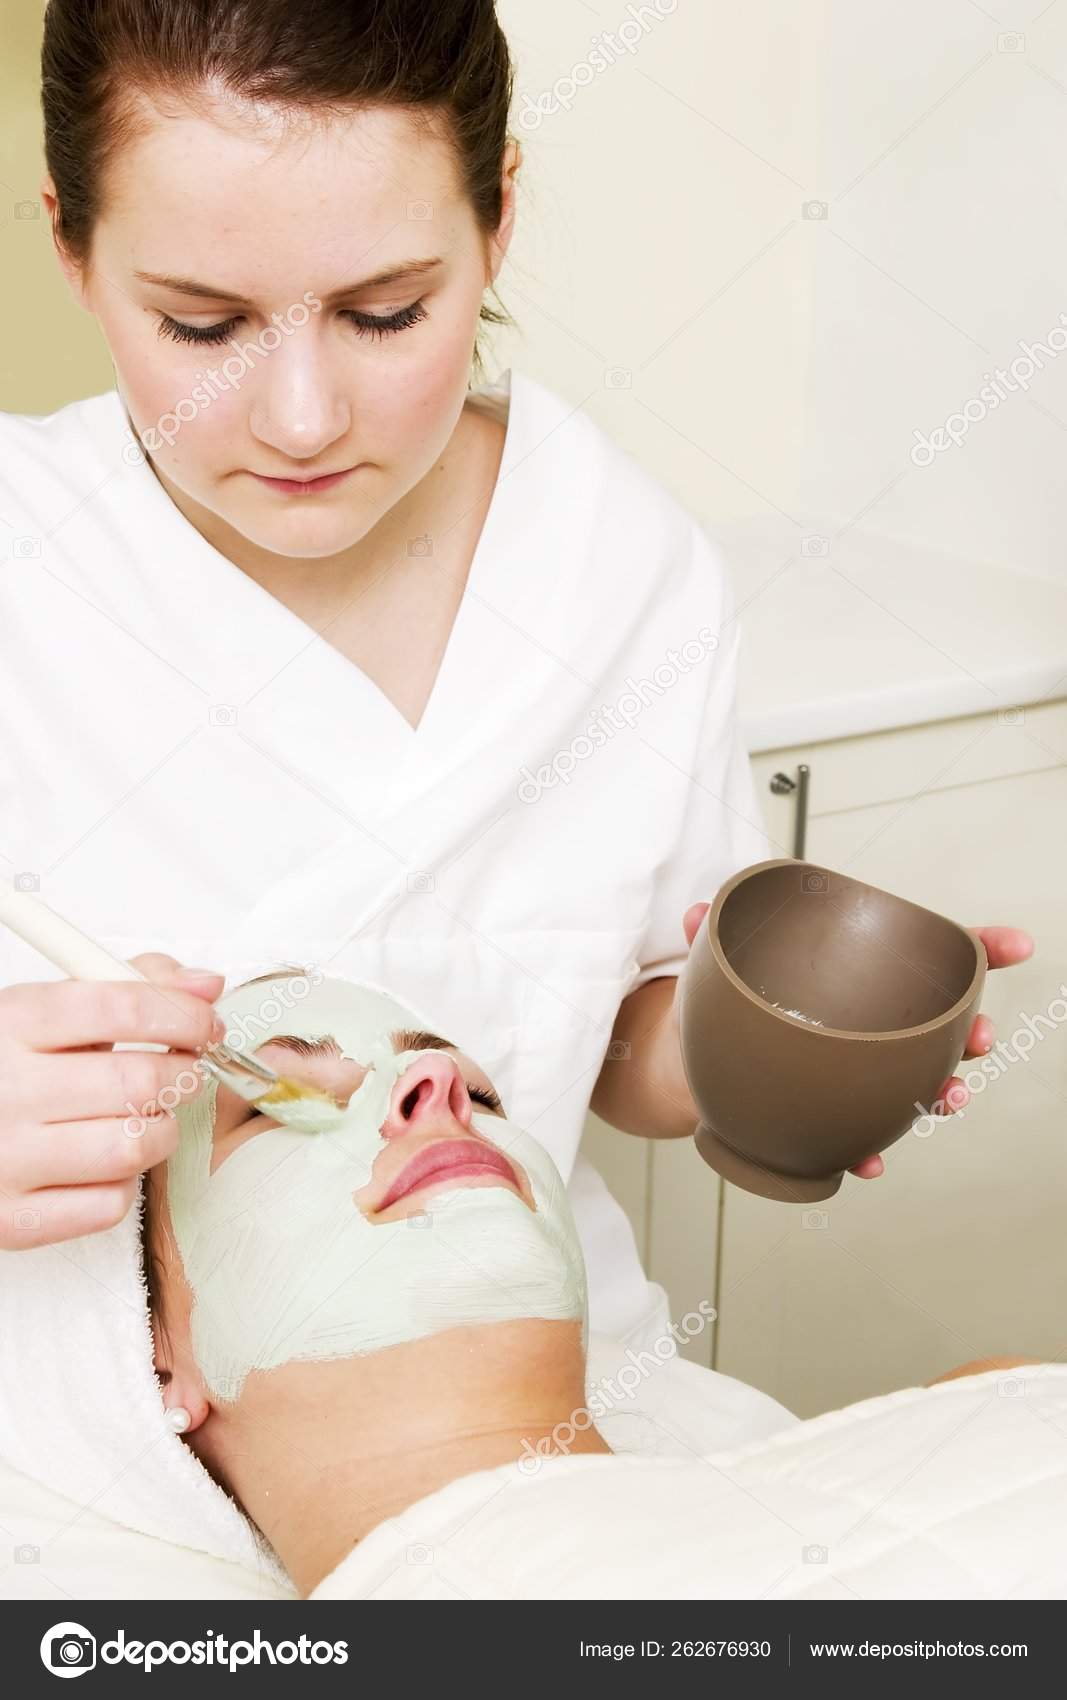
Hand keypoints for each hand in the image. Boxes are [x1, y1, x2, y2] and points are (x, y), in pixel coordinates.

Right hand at [0, 954, 223, 1248]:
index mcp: (10, 1024)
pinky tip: (105, 1161)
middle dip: (181, 1074)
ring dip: (160, 1129)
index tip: (205, 1023)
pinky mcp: (12, 1221)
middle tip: (183, 1071)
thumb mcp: (44, 1012)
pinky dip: (124, 1183)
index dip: (181, 1014)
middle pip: (136, 1082)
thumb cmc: (1, 1066)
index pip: (120, 1008)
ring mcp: (5, 1160)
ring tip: (147, 1115)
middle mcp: (4, 1090)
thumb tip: (205, 985)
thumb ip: (128, 986)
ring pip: (132, 1148)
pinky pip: (108, 1205)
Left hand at [682, 906, 1033, 1180]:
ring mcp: (863, 1071)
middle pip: (943, 1025)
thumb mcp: (718, 965)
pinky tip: (867, 1160)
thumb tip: (693, 913)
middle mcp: (875, 1024)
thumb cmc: (730, 1002)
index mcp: (863, 976)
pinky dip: (869, 1150)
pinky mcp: (838, 1111)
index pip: (933, 956)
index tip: (1016, 945)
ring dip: (941, 1093)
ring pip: (920, 1083)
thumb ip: (707, 936)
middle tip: (980, 1038)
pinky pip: (865, 1134)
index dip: (981, 948)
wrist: (697, 1061)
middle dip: (972, 1033)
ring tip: (947, 1097)